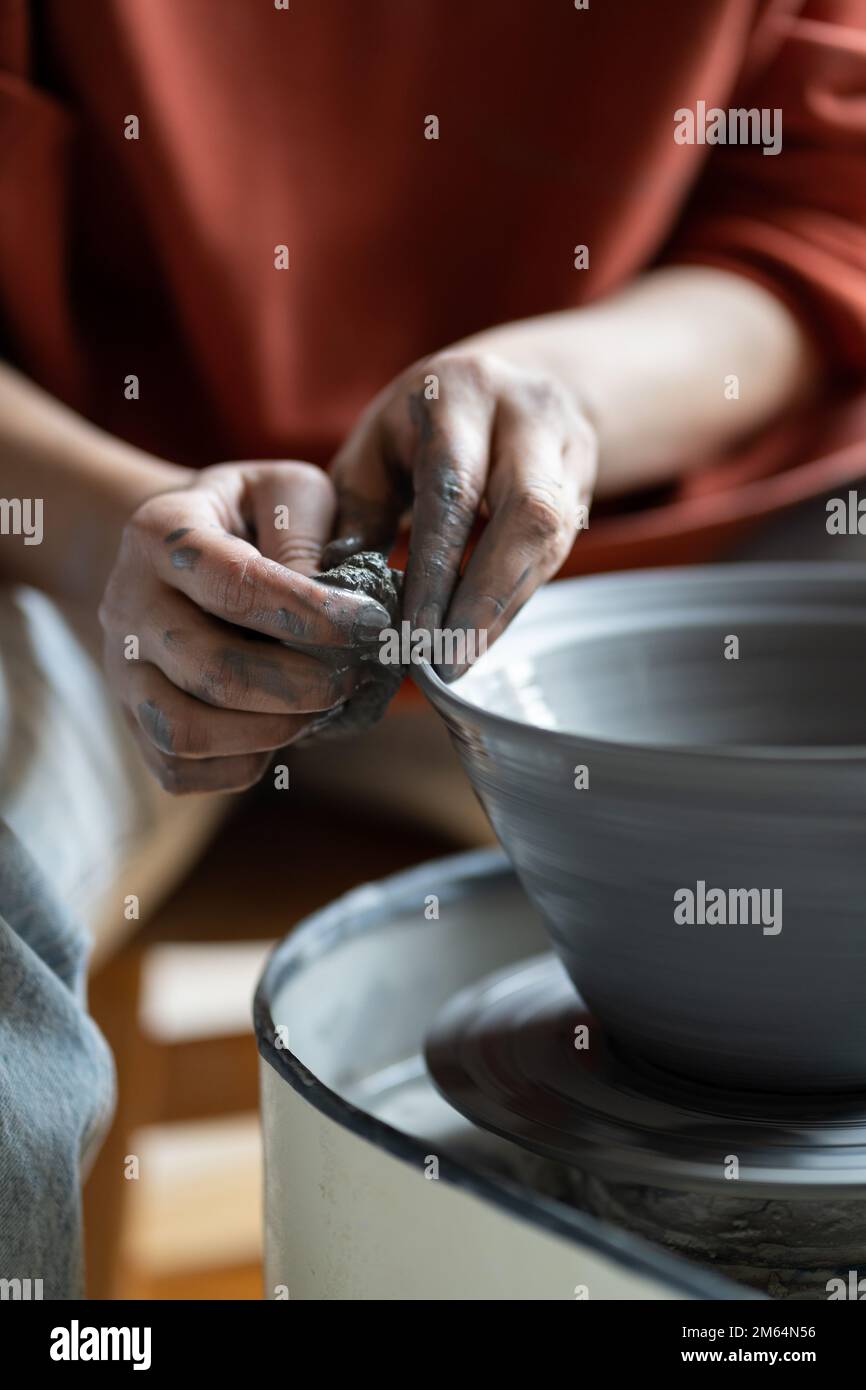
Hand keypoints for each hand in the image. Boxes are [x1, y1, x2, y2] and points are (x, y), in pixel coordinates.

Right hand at [99, 461, 391, 793]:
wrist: (172, 553)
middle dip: (301, 685)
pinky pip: (179, 769)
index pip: (235, 586)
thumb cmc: (247, 519)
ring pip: (185, 729)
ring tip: (319, 710)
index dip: (313, 615)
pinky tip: (280, 730)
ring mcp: (123, 668)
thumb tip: (325, 599)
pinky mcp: (133, 720)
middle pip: (211, 669)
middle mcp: (128, 603)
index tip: (372, 624)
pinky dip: (241, 765)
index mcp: (162, 533)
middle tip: (351, 677)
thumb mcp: (282, 491)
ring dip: (270, 731)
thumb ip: (307, 531)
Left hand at [329, 350, 596, 675]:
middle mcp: (526, 410)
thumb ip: (357, 510)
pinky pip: (560, 550)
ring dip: (505, 607)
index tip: (415, 631)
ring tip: (461, 659)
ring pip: (553, 537)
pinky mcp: (584, 482)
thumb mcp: (374, 450)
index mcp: (459, 391)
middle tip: (448, 660)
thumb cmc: (415, 429)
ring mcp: (567, 444)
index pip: (454, 487)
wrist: (500, 387)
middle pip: (527, 510)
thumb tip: (339, 587)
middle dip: (487, 596)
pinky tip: (481, 636)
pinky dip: (516, 599)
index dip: (439, 566)